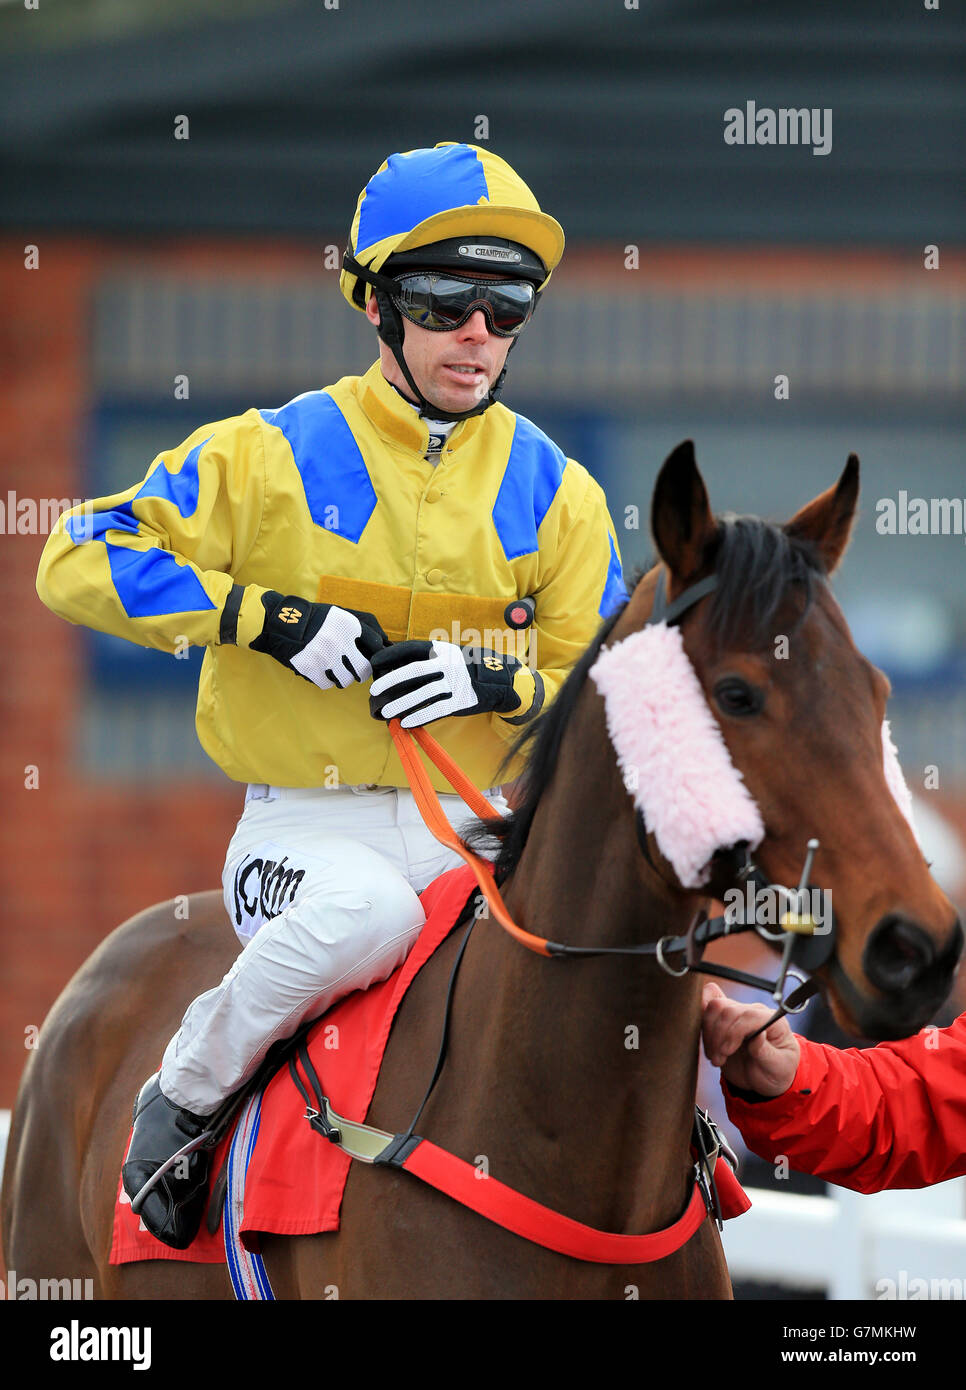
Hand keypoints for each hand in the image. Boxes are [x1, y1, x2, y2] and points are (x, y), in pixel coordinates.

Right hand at [250, 590, 388, 688]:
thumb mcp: (338, 615)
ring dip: (342, 678)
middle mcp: (340, 641)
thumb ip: (360, 628)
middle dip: (360, 672)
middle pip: (364, 670)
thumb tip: (386, 644)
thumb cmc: (313, 619)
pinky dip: (325, 681)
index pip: (376, 646)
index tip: (368, 658)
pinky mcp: (311, 669)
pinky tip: (320, 671)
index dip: (374, 655)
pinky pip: (327, 684)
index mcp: (349, 625)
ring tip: (334, 670)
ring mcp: (325, 657)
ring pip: (346, 680)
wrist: (279, 622)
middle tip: (354, 670)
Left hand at [369, 640, 522, 727]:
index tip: (374, 663)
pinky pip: (436, 710)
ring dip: (402, 704)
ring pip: (423, 693)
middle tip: (374, 690)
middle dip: (391, 681)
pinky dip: (420, 717)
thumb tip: (393, 665)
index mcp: (440, 650)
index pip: (411, 649)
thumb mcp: (446, 655)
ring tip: (386, 711)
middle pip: (414, 671)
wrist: (497, 680)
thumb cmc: (462, 667)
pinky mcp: (460, 701)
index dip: (390, 655)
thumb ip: (425, 658)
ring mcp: (455, 682)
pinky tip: (406, 723)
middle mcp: (448, 664)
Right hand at [701, 982, 799, 1097]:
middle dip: (719, 1036)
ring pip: (715, 1007)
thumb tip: (759, 1034)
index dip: (734, 1032)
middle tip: (719, 1060)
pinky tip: (709, 1045)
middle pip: (729, 1009)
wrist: (764, 1077)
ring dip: (709, 1034)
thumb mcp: (777, 1068)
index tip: (726, 1052)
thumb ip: (767, 1051)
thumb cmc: (776, 1071)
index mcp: (773, 1021)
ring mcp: (738, 1013)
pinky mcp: (723, 1019)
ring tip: (715, 1057)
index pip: (749, 1015)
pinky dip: (702, 1025)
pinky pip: (707, 1009)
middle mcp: (755, 1012)